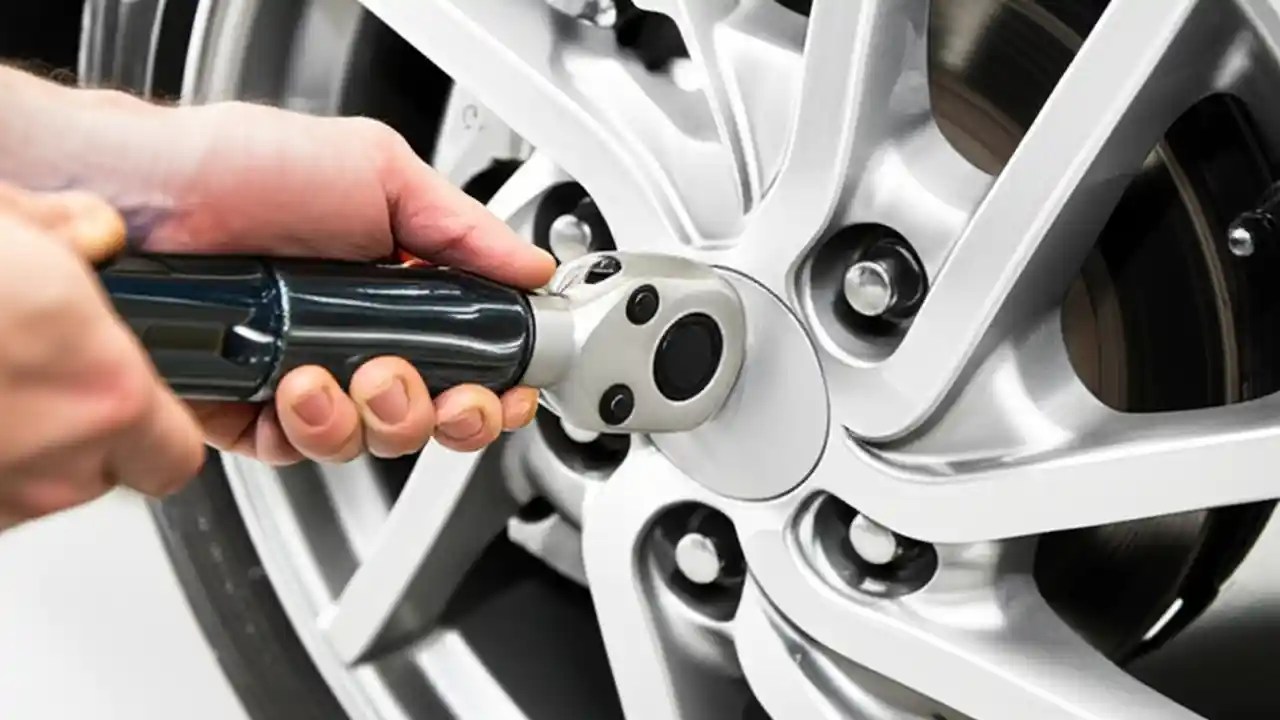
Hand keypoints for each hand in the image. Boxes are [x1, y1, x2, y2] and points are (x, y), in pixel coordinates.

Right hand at [0, 184, 204, 528]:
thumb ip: (62, 232)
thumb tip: (90, 231)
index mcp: (101, 387)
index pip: (175, 449)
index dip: (159, 423)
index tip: (135, 391)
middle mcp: (54, 458)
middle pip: (101, 470)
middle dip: (78, 426)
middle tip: (34, 367)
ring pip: (30, 487)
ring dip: (14, 441)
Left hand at [138, 102, 554, 463]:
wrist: (145, 195)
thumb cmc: (247, 169)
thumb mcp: (381, 174)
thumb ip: (464, 230)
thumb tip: (534, 268)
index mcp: (400, 287)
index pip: (473, 355)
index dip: (499, 386)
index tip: (510, 390)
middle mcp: (358, 338)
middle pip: (436, 414)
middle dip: (449, 415)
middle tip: (435, 389)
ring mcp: (308, 378)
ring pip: (374, 440)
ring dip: (375, 415)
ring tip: (342, 372)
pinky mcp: (251, 411)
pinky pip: (302, 451)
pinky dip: (309, 430)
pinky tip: (296, 387)